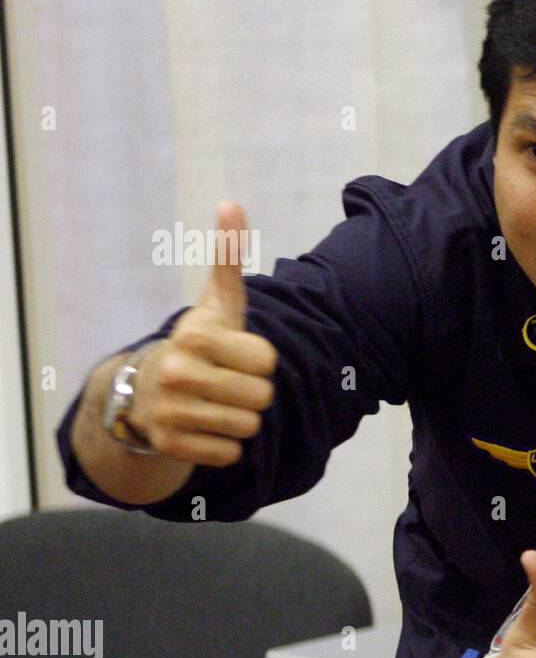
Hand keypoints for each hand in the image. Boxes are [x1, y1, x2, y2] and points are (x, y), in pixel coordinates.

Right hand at [126, 202, 277, 465]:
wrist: (146, 391)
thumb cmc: (200, 344)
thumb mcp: (217, 304)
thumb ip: (229, 258)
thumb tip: (231, 203)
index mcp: (195, 336)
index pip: (268, 361)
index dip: (260, 360)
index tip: (236, 355)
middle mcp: (177, 372)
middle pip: (262, 397)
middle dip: (254, 393)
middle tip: (228, 383)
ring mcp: (170, 411)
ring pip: (248, 427)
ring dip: (241, 419)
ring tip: (216, 404)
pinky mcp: (171, 445)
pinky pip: (229, 454)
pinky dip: (225, 445)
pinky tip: (204, 427)